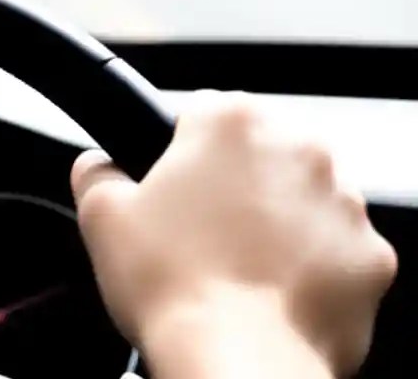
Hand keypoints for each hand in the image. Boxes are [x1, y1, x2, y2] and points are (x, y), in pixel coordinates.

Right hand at [71, 91, 396, 377]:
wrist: (236, 359)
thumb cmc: (171, 283)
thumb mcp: (101, 216)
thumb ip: (95, 172)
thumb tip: (96, 165)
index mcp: (233, 122)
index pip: (202, 112)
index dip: (177, 153)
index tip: (170, 189)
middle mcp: (300, 150)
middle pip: (259, 153)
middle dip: (232, 185)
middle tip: (197, 233)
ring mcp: (344, 204)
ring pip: (303, 200)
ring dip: (275, 222)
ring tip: (234, 268)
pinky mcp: (370, 256)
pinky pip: (336, 251)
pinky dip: (310, 266)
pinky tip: (271, 291)